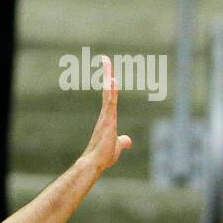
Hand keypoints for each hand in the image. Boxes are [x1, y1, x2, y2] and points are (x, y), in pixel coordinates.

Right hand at [81, 55, 132, 173]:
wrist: (95, 163)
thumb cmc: (103, 156)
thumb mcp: (117, 146)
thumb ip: (122, 141)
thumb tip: (128, 141)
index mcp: (108, 117)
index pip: (110, 96)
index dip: (110, 83)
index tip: (111, 72)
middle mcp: (105, 114)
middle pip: (108, 89)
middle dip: (107, 74)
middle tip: (105, 59)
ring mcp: (106, 116)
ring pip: (108, 92)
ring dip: (108, 77)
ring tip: (107, 62)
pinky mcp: (107, 120)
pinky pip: (110, 102)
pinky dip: (111, 91)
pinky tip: (113, 80)